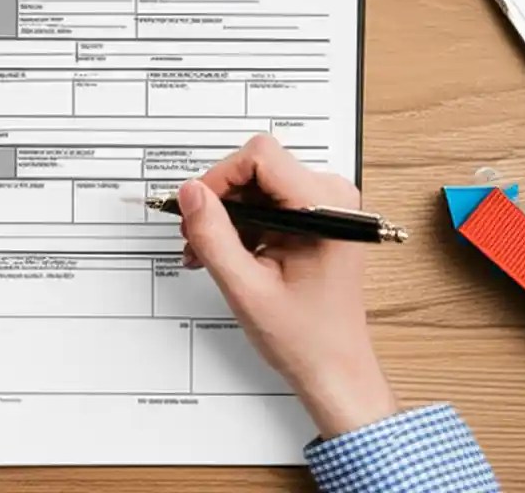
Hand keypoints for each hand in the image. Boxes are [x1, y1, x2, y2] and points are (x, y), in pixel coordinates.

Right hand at [178, 134, 397, 436]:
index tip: (198, 207)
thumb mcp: (246, 287)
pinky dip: (243, 224)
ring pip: (259, 184)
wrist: (334, 368)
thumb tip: (191, 193)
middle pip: (258, 167)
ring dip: (228, 215)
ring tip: (208, 253)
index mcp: (325, 208)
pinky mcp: (317, 218)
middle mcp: (333, 198)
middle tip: (196, 236)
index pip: (261, 155)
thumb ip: (213, 235)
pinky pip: (269, 202)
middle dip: (220, 200)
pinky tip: (229, 254)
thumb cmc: (307, 337)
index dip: (220, 177)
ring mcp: (326, 206)